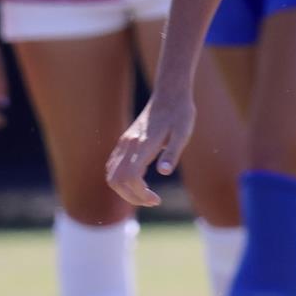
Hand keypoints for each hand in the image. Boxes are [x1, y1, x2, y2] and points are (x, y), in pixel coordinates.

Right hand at [106, 89, 196, 206]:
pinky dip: (122, 180)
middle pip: (116, 180)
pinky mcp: (125, 142)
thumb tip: (164, 172)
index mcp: (143, 144)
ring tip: (146, 195)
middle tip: (153, 200)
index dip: (139, 194)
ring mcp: (124, 143)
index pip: (130, 177)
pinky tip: (140, 183)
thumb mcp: (183, 134)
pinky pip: (114, 166)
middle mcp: (128, 144)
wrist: (170, 95)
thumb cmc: (180, 114)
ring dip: (125, 190)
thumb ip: (173, 153)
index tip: (156, 199)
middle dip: (131, 197)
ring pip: (111, 175)